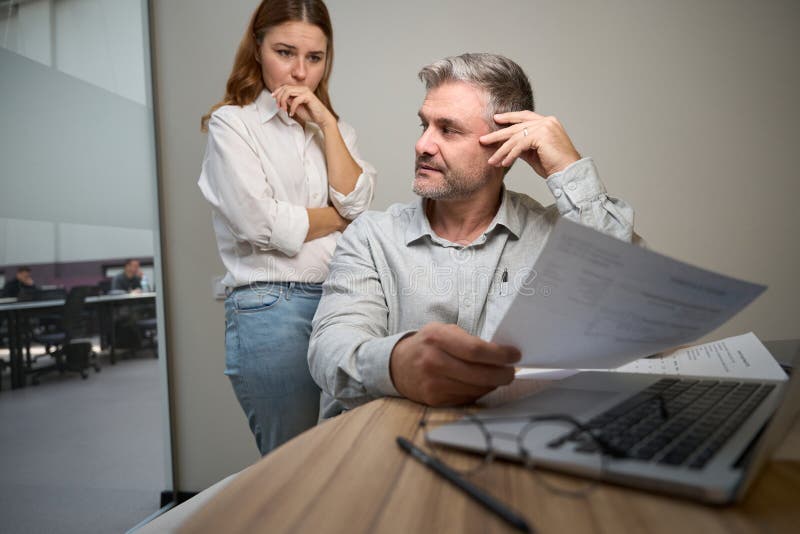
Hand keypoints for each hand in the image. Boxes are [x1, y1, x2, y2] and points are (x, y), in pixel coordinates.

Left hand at [271, 84, 334, 128]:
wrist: (322, 119)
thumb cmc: (311, 113)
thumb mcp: (296, 107)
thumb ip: (289, 101)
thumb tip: (282, 98)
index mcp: (300, 90)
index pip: (285, 87)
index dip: (277, 92)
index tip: (273, 98)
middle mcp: (302, 88)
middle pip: (285, 88)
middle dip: (279, 97)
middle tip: (278, 106)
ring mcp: (306, 91)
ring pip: (288, 92)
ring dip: (283, 101)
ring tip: (284, 110)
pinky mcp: (309, 96)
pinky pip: (295, 100)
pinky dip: (292, 107)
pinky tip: (292, 113)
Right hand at [389, 322, 519, 405]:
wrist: (397, 365)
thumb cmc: (426, 345)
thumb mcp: (443, 331)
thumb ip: (468, 340)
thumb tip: (499, 353)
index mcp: (437, 338)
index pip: (476, 350)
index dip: (500, 355)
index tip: (514, 355)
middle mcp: (433, 361)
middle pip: (479, 373)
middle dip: (502, 374)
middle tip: (511, 372)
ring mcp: (433, 383)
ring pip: (476, 388)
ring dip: (492, 384)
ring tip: (497, 376)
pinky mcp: (434, 399)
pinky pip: (466, 398)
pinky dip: (478, 392)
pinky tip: (480, 384)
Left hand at [479, 111, 580, 177]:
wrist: (568, 172)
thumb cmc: (553, 165)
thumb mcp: (534, 153)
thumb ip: (522, 145)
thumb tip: (506, 146)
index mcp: (547, 122)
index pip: (524, 116)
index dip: (509, 117)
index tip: (496, 118)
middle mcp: (546, 121)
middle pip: (516, 127)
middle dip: (498, 135)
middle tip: (483, 140)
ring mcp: (544, 127)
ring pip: (515, 138)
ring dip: (501, 151)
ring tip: (492, 161)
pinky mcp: (541, 136)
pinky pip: (520, 145)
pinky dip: (510, 155)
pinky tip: (504, 164)